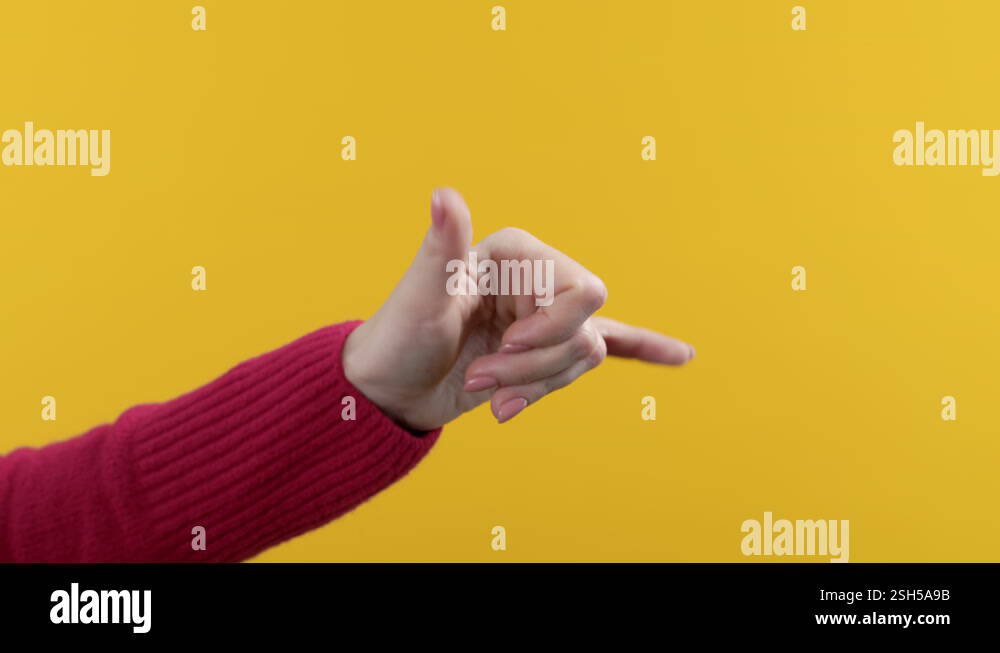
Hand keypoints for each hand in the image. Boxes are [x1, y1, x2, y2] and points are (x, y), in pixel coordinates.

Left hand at [342, 188, 694, 431]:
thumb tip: (442, 194)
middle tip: (482, 380)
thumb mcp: (418, 297)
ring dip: (534, 387)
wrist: (390, 388)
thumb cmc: (397, 338)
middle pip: (583, 330)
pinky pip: (610, 347)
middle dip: (537, 366)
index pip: (580, 292)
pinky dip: (643, 350)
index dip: (550, 331)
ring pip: (581, 358)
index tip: (501, 349)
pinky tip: (680, 357)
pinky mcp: (548, 350)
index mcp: (517, 254)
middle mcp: (538, 279)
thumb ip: (441, 246)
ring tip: (486, 393)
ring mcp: (545, 316)